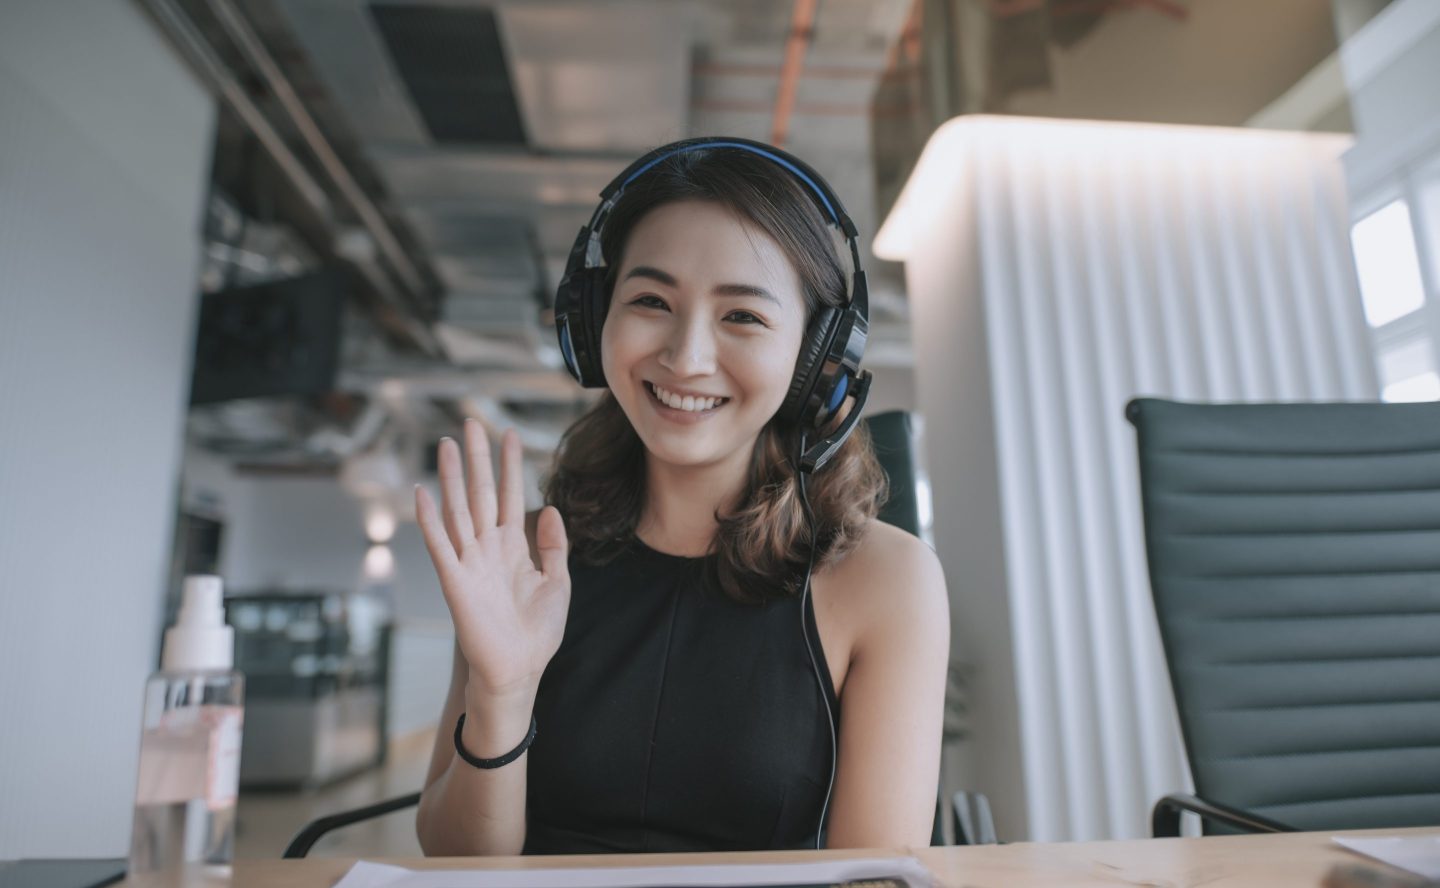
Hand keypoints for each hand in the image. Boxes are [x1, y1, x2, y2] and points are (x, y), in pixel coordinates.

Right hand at [415, 421, 569, 703]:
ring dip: (452, 477)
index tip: (510, 434)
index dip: (509, 466)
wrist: (519, 671)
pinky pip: (439, 545)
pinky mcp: (455, 582)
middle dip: (478, 458)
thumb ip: (554, 546)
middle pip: (480, 493)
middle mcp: (488, 549)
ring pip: (459, 510)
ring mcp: (469, 563)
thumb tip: (549, 508)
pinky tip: (423, 492)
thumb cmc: (537, 634)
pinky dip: (429, 519)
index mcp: (513, 548)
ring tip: (448, 444)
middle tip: (472, 423)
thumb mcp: (557, 583)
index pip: (509, 496)